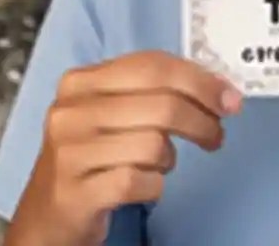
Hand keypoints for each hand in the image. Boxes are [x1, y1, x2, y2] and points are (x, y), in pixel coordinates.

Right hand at [6, 52, 242, 245]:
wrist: (48, 213)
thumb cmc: (91, 156)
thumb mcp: (111, 112)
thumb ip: (155, 92)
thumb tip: (220, 90)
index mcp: (80, 82)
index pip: (153, 66)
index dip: (200, 81)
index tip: (229, 98)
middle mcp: (70, 112)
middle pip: (162, 105)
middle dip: (202, 121)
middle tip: (215, 136)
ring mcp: (70, 153)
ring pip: (154, 144)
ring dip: (169, 158)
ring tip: (161, 164)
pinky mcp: (77, 192)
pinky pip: (140, 181)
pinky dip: (155, 186)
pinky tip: (145, 185)